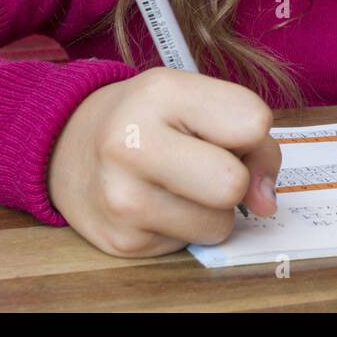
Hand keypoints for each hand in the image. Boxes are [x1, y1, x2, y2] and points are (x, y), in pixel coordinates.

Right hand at [49, 66, 280, 257]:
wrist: (69, 145)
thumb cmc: (152, 119)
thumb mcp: (200, 100)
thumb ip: (254, 140)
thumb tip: (266, 203)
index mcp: (162, 92)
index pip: (254, 122)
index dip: (251, 131)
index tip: (223, 129)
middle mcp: (131, 144)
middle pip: (232, 183)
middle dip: (234, 178)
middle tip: (205, 162)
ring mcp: (122, 198)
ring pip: (219, 223)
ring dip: (212, 209)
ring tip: (178, 182)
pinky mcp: (123, 242)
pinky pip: (194, 244)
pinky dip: (187, 226)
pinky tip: (159, 203)